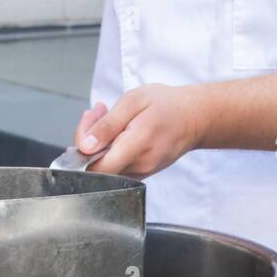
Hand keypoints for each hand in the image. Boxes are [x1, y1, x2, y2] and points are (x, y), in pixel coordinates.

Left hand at [73, 84, 206, 178]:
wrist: (195, 118)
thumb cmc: (167, 105)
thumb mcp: (134, 102)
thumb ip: (107, 125)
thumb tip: (85, 147)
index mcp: (137, 145)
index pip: (96, 166)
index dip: (82, 150)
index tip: (89, 121)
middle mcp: (139, 166)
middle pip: (96, 166)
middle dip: (87, 139)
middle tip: (97, 111)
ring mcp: (140, 174)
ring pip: (103, 167)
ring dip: (97, 143)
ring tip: (107, 116)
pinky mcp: (140, 174)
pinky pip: (114, 167)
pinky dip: (108, 149)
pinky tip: (115, 130)